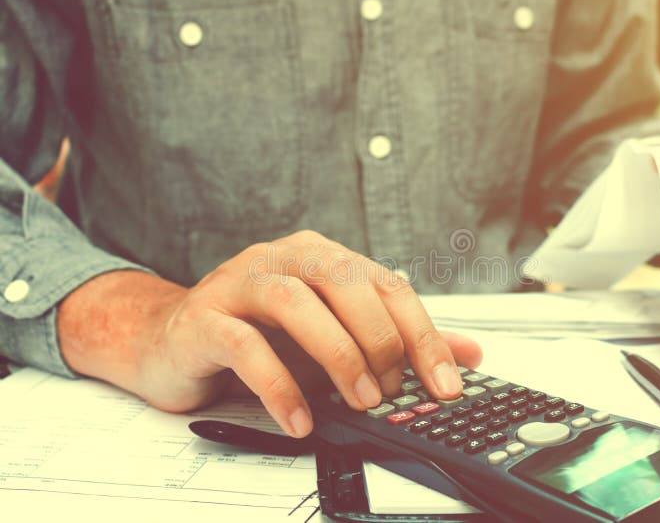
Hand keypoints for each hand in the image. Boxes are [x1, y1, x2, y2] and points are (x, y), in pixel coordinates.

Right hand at [59, 230, 481, 437]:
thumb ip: (399, 342)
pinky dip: (279, 386)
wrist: (171, 340)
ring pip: (294, 302)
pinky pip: (243, 345)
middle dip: (380, 342)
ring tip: (359, 401)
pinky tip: (301, 420)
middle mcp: (282, 258)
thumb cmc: (260, 337)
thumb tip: (469, 354)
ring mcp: (238, 282)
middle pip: (344, 283)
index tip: (448, 385)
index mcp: (322, 257)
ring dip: (336, 354)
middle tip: (392, 393)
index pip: (387, 285)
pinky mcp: (202, 318)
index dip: (423, 335)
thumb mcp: (336, 338)